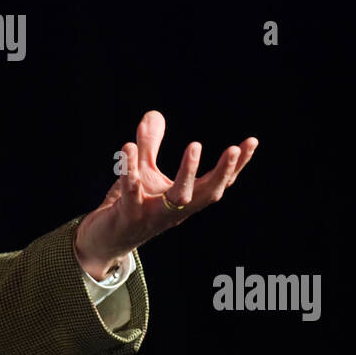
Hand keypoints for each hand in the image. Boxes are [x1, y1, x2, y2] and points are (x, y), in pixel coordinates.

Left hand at [74, 111, 257, 279]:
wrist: (104, 241)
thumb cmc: (130, 206)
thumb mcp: (143, 173)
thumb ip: (150, 145)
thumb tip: (154, 114)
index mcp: (185, 200)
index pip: (217, 182)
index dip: (235, 166)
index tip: (251, 142)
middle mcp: (175, 211)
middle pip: (207, 194)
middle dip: (223, 172)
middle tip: (234, 148)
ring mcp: (153, 216)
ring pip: (177, 198)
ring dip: (188, 172)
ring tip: (196, 145)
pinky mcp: (129, 217)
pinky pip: (131, 192)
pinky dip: (130, 170)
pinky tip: (128, 148)